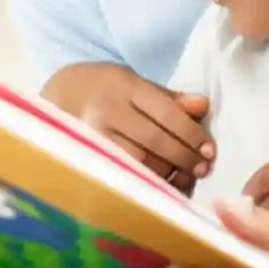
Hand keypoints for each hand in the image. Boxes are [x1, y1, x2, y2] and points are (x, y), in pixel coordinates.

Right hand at [41, 62, 214, 190]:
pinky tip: (162, 185)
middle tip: (202, 168)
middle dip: (183, 157)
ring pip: (138, 162)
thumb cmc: (106, 88)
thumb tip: (202, 106)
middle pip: (153, 140)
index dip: (190, 134)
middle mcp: (107, 110)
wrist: (59, 94)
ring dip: (167, 173)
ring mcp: (94, 136)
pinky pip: (123, 174)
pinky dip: (146, 182)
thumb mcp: (136, 82)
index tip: (209, 150)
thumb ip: (169, 98)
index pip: (165, 112)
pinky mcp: (87, 156)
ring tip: (186, 177)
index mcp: (124, 86)